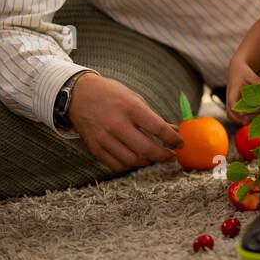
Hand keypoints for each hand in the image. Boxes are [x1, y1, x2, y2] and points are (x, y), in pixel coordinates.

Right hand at [66, 73, 183, 171]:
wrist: (78, 94)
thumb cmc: (110, 94)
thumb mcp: (135, 99)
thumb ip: (154, 118)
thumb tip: (174, 131)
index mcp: (131, 108)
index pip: (158, 128)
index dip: (173, 139)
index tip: (180, 143)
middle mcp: (117, 124)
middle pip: (146, 149)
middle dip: (163, 155)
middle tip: (171, 155)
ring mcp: (104, 138)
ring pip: (132, 160)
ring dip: (147, 161)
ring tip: (153, 156)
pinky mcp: (94, 147)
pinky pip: (116, 165)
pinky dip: (129, 164)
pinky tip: (135, 158)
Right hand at [225, 58, 259, 124]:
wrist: (235, 69)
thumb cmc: (243, 72)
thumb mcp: (250, 74)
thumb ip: (257, 81)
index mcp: (233, 90)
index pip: (232, 101)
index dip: (236, 109)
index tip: (243, 114)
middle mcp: (229, 97)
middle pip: (229, 111)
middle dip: (236, 118)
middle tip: (247, 122)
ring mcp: (230, 101)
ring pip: (230, 113)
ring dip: (237, 119)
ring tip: (248, 122)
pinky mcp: (232, 102)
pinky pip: (233, 112)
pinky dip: (238, 117)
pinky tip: (248, 119)